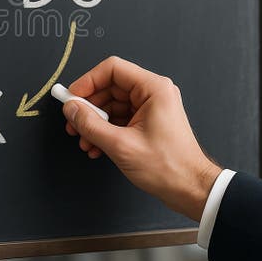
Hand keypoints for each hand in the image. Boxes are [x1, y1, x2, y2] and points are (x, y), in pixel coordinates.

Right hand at [62, 56, 221, 221]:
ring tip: (84, 141)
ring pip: (112, 105)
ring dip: (94, 123)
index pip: (112, 69)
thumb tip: (70, 108)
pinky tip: (95, 147)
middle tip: (73, 122)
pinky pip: (119, 118)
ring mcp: (150, 108)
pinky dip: (105, 131)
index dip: (88, 81)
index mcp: (153, 89)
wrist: (191, 190)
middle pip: (110, 88)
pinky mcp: (147, 122)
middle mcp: (153, 93)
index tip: (71, 97)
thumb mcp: (121, 145)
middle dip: (88, 107)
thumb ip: (90, 124)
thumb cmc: (168, 167)